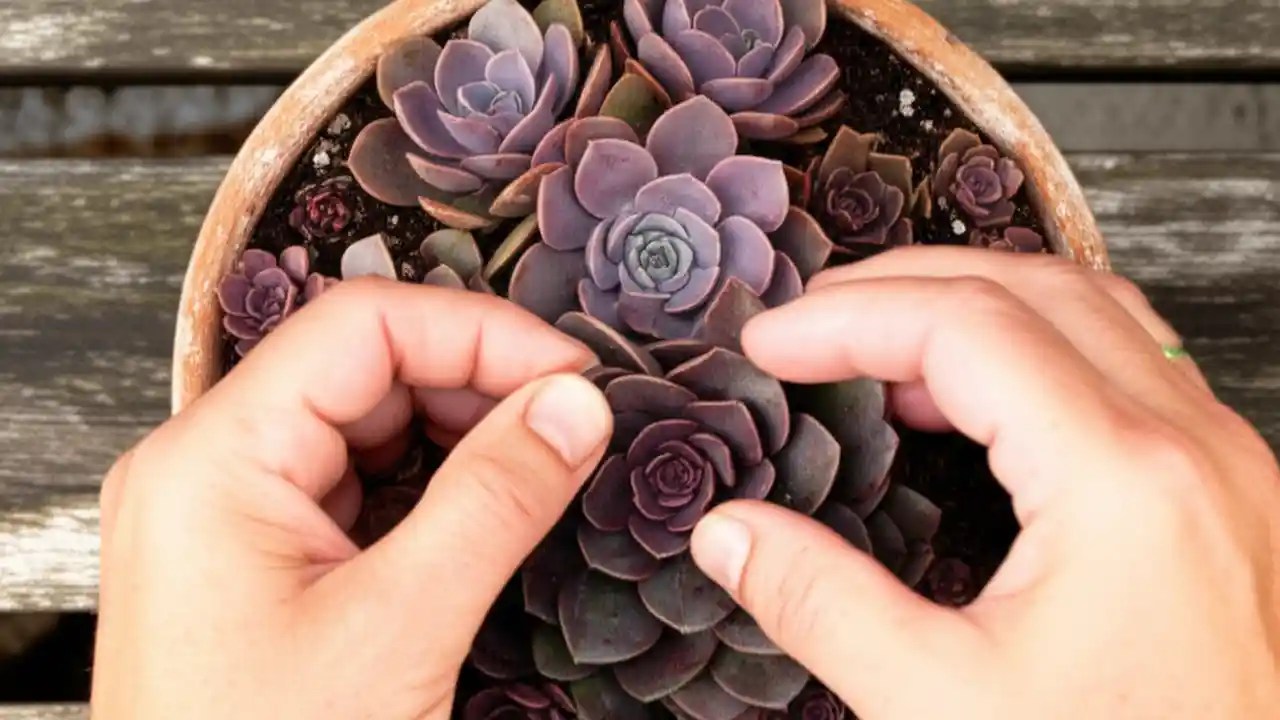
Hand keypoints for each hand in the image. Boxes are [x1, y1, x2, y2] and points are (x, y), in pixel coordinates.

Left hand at [91, 280, 611, 718]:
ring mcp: (234, 518)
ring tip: (544, 465)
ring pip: (369, 428)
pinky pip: (362, 489)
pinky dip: (435, 488)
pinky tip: (490, 508)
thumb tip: (575, 406)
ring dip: (464, 435)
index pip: (360, 331)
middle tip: (573, 423)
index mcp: (211, 461)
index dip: (480, 334)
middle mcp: (210, 471)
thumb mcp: (398, 630)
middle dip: (478, 384)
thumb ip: (494, 500)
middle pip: (364, 370)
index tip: (573, 375)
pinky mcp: (265, 564)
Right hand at [690, 248, 1279, 718]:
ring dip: (977, 303)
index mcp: (1121, 480)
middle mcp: (1191, 449)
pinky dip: (1039, 349)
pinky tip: (981, 402)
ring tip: (881, 341)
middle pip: (1029, 289)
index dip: (846, 321)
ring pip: (1092, 312)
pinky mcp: (1232, 500)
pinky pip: (1132, 368)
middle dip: (902, 288)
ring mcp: (1228, 468)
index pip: (963, 327)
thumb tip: (729, 535)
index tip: (770, 343)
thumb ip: (820, 605)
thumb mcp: (943, 707)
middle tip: (812, 320)